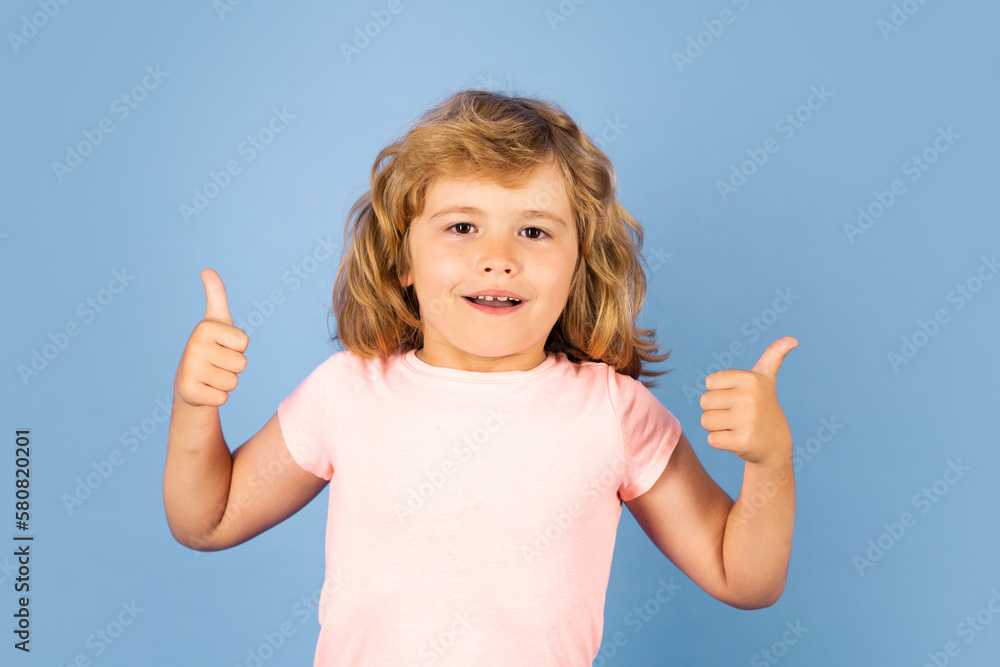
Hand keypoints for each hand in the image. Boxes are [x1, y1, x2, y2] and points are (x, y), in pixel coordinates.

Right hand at [173, 269, 249, 408]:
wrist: (188, 381)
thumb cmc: (209, 347)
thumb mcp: (216, 320)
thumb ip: (216, 295)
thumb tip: (207, 270)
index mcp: (206, 328)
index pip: (244, 343)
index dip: (237, 347)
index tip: (222, 346)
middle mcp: (195, 347)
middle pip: (241, 363)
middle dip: (233, 366)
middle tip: (216, 363)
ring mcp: (191, 370)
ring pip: (233, 382)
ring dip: (226, 382)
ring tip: (210, 375)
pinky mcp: (191, 392)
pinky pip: (223, 398)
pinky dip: (217, 396)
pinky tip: (205, 389)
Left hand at [699, 337, 797, 466]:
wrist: (776, 445)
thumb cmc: (763, 406)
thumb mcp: (766, 379)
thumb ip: (773, 355)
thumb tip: (792, 339)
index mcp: (751, 379)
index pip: (709, 382)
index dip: (719, 391)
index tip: (738, 397)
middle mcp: (749, 397)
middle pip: (704, 401)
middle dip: (716, 410)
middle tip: (737, 415)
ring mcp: (746, 421)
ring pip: (706, 420)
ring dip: (717, 426)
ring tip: (736, 426)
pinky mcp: (742, 442)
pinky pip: (711, 439)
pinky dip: (720, 442)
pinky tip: (737, 440)